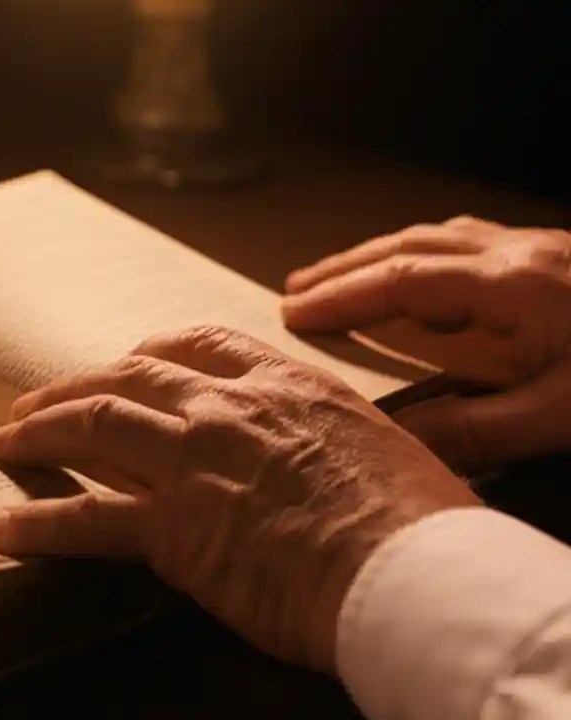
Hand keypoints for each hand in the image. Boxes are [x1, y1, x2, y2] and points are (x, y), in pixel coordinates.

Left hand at [0, 326, 479, 672]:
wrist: (413, 571)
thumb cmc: (418, 523)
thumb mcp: (381, 448)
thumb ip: (328, 438)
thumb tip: (318, 458)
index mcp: (284, 383)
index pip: (199, 344)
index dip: (149, 350)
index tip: (126, 359)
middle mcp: (226, 408)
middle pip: (127, 375)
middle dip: (73, 385)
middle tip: (36, 400)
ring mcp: (192, 460)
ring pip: (91, 425)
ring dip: (38, 431)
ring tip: (5, 441)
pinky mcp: (171, 527)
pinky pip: (81, 517)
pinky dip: (33, 521)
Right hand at [283, 216, 570, 473]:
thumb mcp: (563, 416)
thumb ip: (477, 429)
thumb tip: (393, 438)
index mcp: (514, 287)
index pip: (404, 281)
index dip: (341, 296)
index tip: (292, 314)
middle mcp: (522, 252)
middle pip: (413, 245)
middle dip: (347, 268)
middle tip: (295, 290)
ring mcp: (547, 247)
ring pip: (443, 236)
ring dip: (384, 255)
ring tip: (345, 276)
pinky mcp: (565, 255)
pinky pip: (475, 241)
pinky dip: (429, 253)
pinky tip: (428, 272)